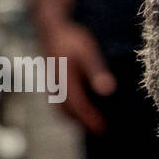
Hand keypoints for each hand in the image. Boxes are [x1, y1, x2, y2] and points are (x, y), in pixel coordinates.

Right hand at [38, 18, 116, 133]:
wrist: (51, 26)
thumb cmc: (72, 38)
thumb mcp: (88, 52)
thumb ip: (96, 71)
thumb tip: (108, 90)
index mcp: (63, 80)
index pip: (77, 105)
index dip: (89, 119)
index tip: (102, 129)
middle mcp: (54, 85)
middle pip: (67, 111)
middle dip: (82, 122)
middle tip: (100, 131)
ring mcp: (50, 84)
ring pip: (60, 108)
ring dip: (75, 118)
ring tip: (92, 124)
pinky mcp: (50, 82)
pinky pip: (58, 102)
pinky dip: (69, 110)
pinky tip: (81, 110)